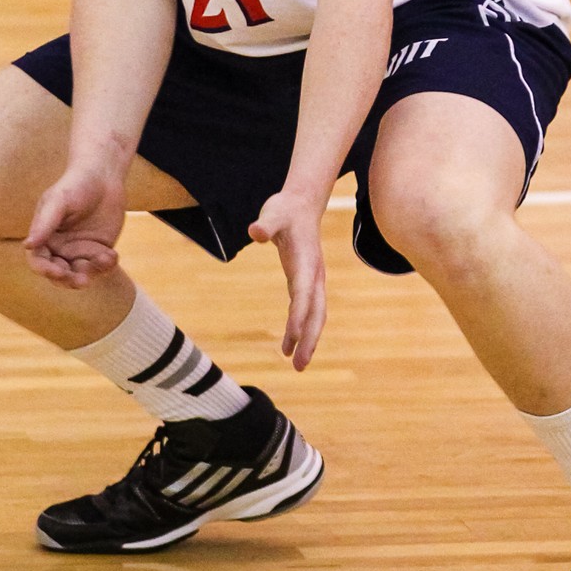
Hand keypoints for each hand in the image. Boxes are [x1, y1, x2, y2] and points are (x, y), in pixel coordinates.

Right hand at [24, 168, 124, 287]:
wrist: (104, 176)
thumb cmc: (76, 184)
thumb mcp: (59, 200)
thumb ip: (45, 222)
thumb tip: (27, 245)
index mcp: (44, 238)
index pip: (39, 261)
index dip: (46, 270)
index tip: (58, 272)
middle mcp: (60, 248)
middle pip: (60, 274)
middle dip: (70, 279)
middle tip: (82, 280)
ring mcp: (80, 251)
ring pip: (82, 273)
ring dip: (92, 272)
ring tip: (105, 258)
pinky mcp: (99, 251)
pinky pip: (101, 266)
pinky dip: (106, 265)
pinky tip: (112, 255)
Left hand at [248, 191, 326, 370]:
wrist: (302, 205)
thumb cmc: (285, 210)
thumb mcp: (273, 212)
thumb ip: (265, 223)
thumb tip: (255, 232)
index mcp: (307, 262)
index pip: (303, 293)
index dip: (298, 315)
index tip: (292, 336)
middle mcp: (314, 275)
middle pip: (316, 312)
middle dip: (309, 338)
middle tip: (299, 365)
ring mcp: (314, 280)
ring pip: (316, 315)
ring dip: (309, 339)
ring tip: (298, 365)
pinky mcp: (307, 283)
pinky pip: (307, 311)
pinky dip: (302, 329)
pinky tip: (290, 345)